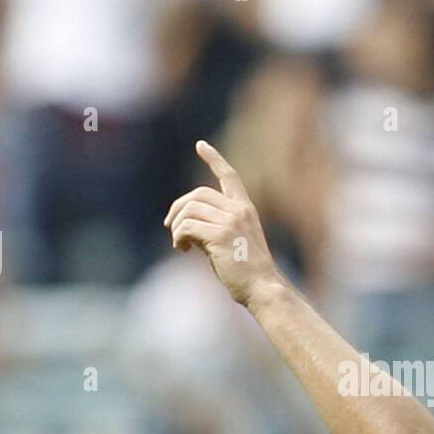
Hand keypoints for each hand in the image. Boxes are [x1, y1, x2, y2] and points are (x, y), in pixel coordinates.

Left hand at [164, 140, 281, 306]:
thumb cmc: (248, 273)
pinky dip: (178, 237)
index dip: (214, 159)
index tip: (201, 145)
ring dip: (176, 226)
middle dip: (177, 208)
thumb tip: (186, 226)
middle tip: (170, 228)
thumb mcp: (233, 242)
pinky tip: (183, 249)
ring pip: (189, 210)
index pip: (229, 176)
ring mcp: (230, 222)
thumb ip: (214, 227)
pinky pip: (187, 227)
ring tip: (179, 243)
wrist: (263, 288)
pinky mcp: (219, 236)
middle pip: (198, 194)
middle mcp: (239, 211)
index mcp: (245, 210)